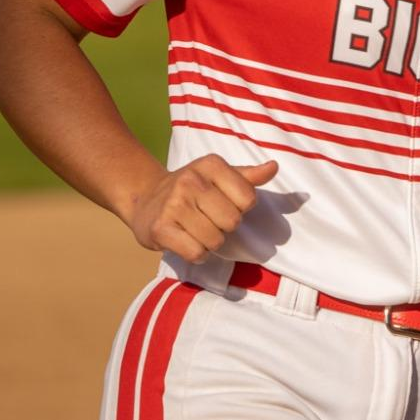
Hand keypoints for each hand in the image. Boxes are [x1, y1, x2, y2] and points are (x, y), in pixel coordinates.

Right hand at [122, 154, 278, 263]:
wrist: (145, 199)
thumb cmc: (192, 189)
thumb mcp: (219, 176)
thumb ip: (249, 176)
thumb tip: (273, 167)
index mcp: (211, 164)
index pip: (248, 199)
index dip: (240, 208)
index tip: (224, 204)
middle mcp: (190, 180)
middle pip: (233, 221)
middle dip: (225, 227)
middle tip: (208, 219)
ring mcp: (173, 204)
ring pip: (215, 240)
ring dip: (210, 242)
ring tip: (196, 230)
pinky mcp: (160, 228)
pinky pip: (196, 252)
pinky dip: (197, 254)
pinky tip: (187, 242)